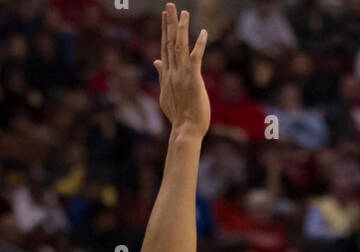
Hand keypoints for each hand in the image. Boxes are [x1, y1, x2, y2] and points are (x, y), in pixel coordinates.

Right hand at [154, 5, 209, 137]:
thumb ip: (162, 75)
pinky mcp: (193, 80)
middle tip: (170, 5)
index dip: (164, 31)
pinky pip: (196, 58)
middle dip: (169, 23)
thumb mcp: (166, 94)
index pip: (164, 48)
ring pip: (180, 47)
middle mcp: (172, 73)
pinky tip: (203, 33)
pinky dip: (199, 45)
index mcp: (166, 75)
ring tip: (183, 12)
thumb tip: (156, 62)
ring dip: (181, 28)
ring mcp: (181, 76)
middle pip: (169, 43)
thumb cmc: (179, 116)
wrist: (186, 131)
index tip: (164, 16)